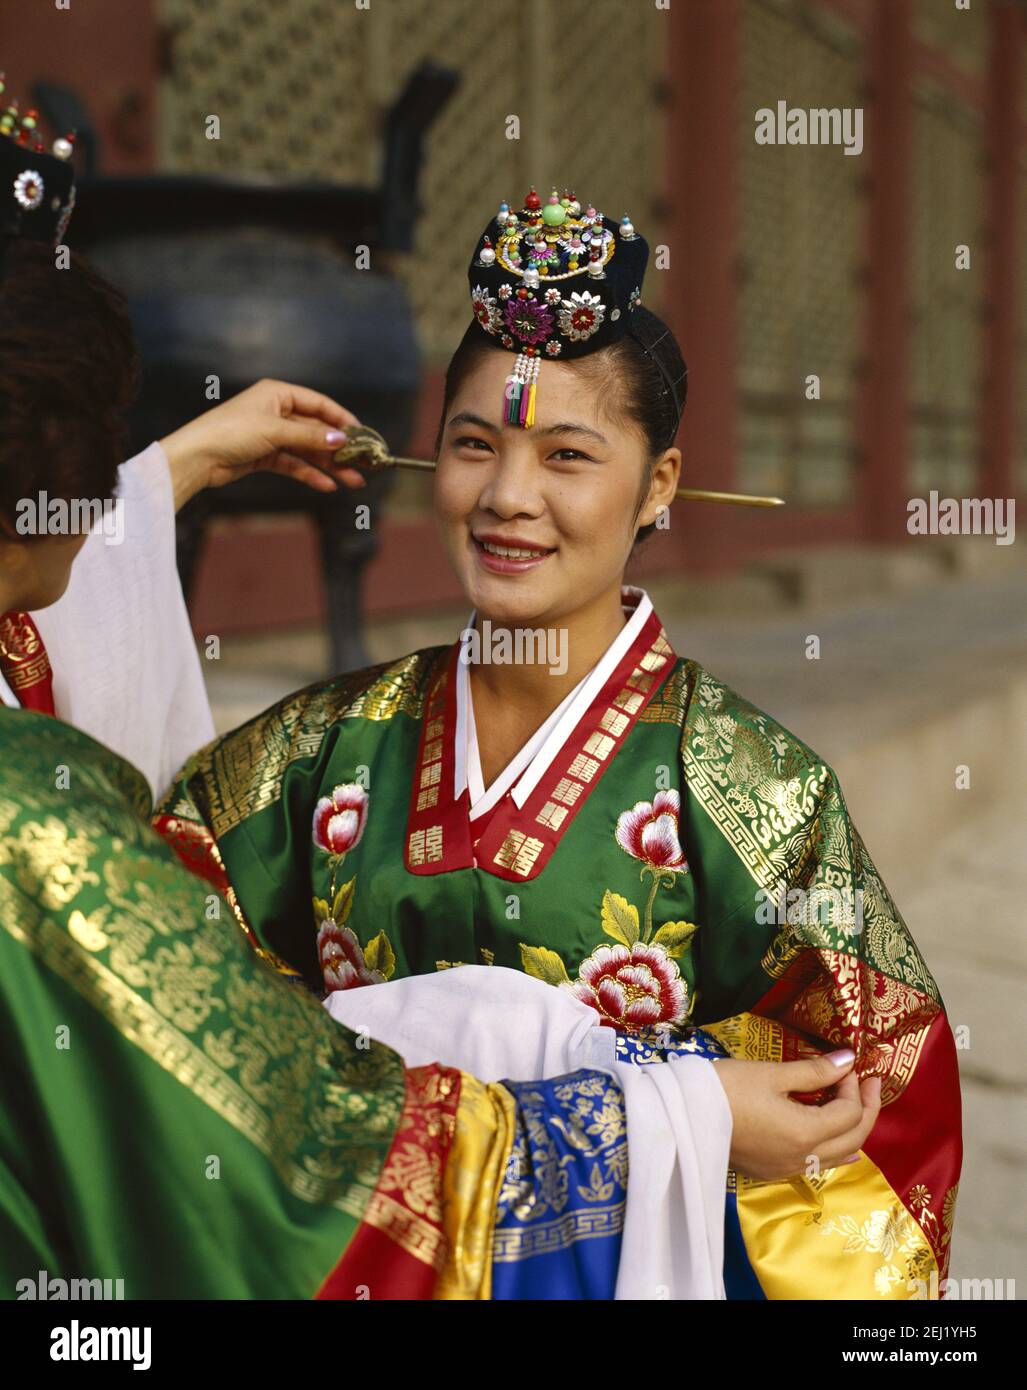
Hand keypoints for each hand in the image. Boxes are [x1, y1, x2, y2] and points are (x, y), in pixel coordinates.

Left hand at [159, 378, 369, 510]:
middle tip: (363, 464)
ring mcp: (271, 435)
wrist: (196, 457)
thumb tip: (343, 439)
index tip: (362, 436)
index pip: (319, 404)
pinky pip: (294, 464)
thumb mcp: (275, 431)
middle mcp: (276, 411)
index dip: (342, 419)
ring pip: (308, 450)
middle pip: (316, 430)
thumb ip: (310, 436)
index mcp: (278, 394)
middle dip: (340, 449)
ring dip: (330, 466)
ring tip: (353, 481)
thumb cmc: (231, 432)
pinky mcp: (265, 456)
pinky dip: (309, 474)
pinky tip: (326, 485)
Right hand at [713, 1050, 882, 1181]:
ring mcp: (787, 1169)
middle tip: (869, 1083)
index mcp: (806, 1134)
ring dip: (851, 1131)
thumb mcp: (772, 1074)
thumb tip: (848, 1060)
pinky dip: (833, 1148)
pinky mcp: (771, 1171)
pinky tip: (834, 1143)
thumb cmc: (727, 1089)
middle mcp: (803, 1159)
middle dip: (865, 1109)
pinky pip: (816, 1164)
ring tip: (857, 1107)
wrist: (684, 1117)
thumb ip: (814, 1071)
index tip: (847, 1064)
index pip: (848, 1113)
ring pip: (837, 1156)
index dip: (853, 1086)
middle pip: (853, 1139)